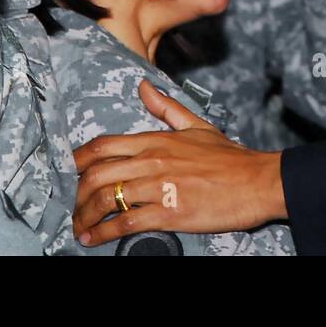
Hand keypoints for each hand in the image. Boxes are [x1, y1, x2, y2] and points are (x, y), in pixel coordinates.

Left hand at [73, 80, 285, 245]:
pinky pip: (126, 222)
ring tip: (79, 227)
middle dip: (76, 193)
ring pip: (106, 198)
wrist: (258, 181)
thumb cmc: (230, 157)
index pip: (103, 146)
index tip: (68, 173)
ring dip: (85, 216)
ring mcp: (159, 186)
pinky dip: (104, 233)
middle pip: (96, 174)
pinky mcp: (170, 212)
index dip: (77, 160)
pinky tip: (94, 239)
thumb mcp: (197, 125)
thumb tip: (143, 86)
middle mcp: (152, 160)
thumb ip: (167, 108)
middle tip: (71, 207)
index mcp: (156, 140)